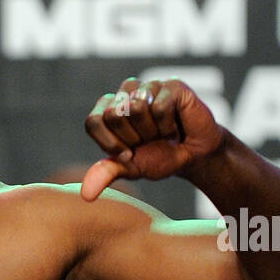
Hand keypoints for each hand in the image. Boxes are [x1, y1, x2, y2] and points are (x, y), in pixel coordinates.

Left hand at [81, 78, 225, 201]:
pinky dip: (168, 126)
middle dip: (133, 137)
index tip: (129, 152)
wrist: (193, 157)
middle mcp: (126, 93)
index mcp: (109, 109)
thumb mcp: (130, 168)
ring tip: (161, 132)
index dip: (111, 143)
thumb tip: (85, 194)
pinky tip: (175, 127)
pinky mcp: (172, 85)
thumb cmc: (159, 158)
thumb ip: (106, 173)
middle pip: (113, 114)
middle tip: (149, 140)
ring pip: (135, 107)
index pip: (94, 121)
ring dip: (151, 131)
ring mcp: (149, 86)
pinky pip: (160, 107)